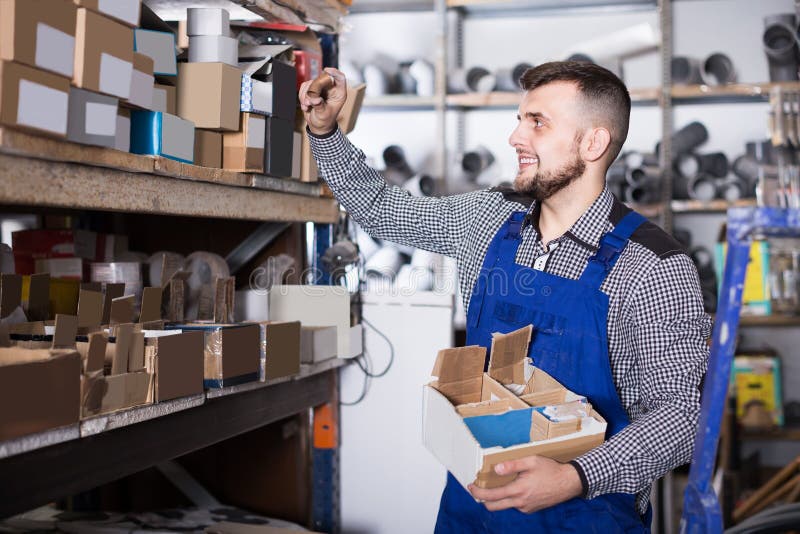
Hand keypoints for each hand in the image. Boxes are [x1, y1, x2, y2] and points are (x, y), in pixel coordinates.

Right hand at [299, 67, 347, 135]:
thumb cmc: (325, 120)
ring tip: (308, 106)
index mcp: (339, 93)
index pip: (340, 78)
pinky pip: (304, 87)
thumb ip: (319, 106)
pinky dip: (302, 96)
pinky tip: (306, 105)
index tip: (326, 70)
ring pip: (310, 83)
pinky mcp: (311, 89)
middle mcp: (330, 88)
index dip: (334, 72)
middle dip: (312, 90)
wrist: (318, 125)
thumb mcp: (324, 115)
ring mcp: (320, 88)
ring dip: (306, 95)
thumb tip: (314, 99)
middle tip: (310, 101)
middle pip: (321, 79)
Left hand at [468, 456, 582, 513]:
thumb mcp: (531, 461)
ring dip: (498, 498)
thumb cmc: (550, 470)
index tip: (471, 487)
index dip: (478, 493)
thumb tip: (496, 469)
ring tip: (499, 484)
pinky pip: (516, 505)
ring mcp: (526, 508)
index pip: (491, 496)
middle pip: (494, 507)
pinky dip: (510, 498)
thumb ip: (512, 465)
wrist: (569, 482)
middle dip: (483, 499)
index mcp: (518, 490)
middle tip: (478, 489)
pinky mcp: (531, 509)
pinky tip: (516, 487)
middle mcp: (520, 502)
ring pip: (505, 506)